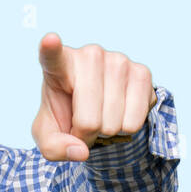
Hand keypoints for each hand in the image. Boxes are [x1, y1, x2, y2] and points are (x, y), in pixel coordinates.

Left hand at [31, 31, 157, 161]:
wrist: (95, 108)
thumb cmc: (66, 117)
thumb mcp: (48, 136)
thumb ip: (54, 148)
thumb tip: (81, 151)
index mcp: (59, 66)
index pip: (52, 56)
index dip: (50, 50)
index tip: (49, 40)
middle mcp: (89, 55)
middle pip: (89, 121)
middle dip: (86, 135)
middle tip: (82, 124)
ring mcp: (118, 60)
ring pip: (114, 124)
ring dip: (107, 132)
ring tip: (100, 116)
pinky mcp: (142, 72)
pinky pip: (135, 121)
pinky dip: (127, 129)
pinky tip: (119, 112)